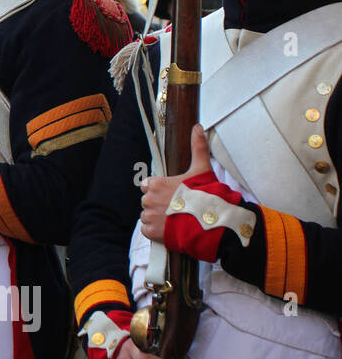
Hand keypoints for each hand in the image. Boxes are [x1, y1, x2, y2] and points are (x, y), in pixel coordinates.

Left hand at [140, 125, 211, 241]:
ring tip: (176, 220)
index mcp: (155, 184)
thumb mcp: (202, 169)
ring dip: (158, 219)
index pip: (148, 186)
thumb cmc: (206, 195)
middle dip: (160, 205)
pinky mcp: (151, 231)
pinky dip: (156, 231)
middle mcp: (148, 199)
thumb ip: (197, 147)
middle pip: (148, 202)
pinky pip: (147, 230)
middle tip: (178, 209)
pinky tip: (171, 229)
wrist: (211, 223)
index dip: (160, 191)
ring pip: (148, 216)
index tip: (173, 195)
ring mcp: (149, 216)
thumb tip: (197, 127)